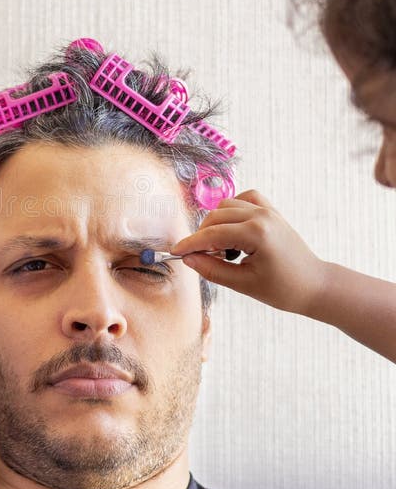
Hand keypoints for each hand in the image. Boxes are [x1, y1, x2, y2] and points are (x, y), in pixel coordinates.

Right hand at [171, 190, 327, 313]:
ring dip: (215, 224)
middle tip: (199, 258)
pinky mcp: (271, 211)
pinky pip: (244, 200)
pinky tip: (231, 230)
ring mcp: (268, 210)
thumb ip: (213, 270)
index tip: (174, 252)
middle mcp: (261, 215)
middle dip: (201, 236)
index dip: (190, 244)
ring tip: (219, 250)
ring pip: (226, 206)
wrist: (314, 285)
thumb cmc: (284, 289)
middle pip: (215, 217)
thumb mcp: (244, 284)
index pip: (212, 234)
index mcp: (256, 233)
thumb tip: (189, 259)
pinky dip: (232, 211)